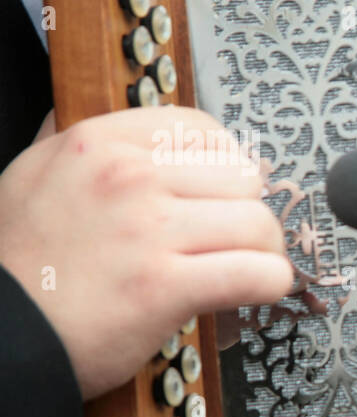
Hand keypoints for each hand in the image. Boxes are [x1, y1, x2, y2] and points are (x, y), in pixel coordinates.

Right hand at [0, 107, 293, 399]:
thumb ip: (88, 147)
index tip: (224, 193)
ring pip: (257, 224)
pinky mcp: (164, 287)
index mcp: (98, 143)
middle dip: (248, 212)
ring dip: (264, 252)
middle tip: (237, 240)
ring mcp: (147, 230)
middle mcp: (126, 178)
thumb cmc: (19, 267)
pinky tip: (257, 290)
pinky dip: (270, 284)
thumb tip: (140, 126)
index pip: (202, 129)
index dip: (226, 164)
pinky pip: (256, 273)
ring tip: (247, 268)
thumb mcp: (36, 176)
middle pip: (242, 178)